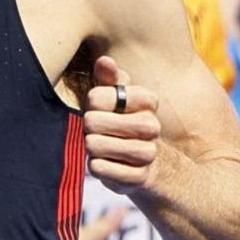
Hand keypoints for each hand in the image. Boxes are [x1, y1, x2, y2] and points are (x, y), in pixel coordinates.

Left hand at [80, 54, 159, 190]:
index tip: (99, 107)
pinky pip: (100, 169)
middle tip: (95, 129)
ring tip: (98, 144)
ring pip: (96, 146)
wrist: (145, 161)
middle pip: (93, 122)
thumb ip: (109, 78)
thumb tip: (105, 61)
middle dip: (88, 126)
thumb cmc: (123, 120)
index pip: (98, 96)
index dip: (91, 103)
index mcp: (147, 100)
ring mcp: (147, 153)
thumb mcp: (116, 96)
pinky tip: (103, 162)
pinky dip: (96, 166)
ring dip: (90, 146)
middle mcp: (151, 126)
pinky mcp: (138, 177)